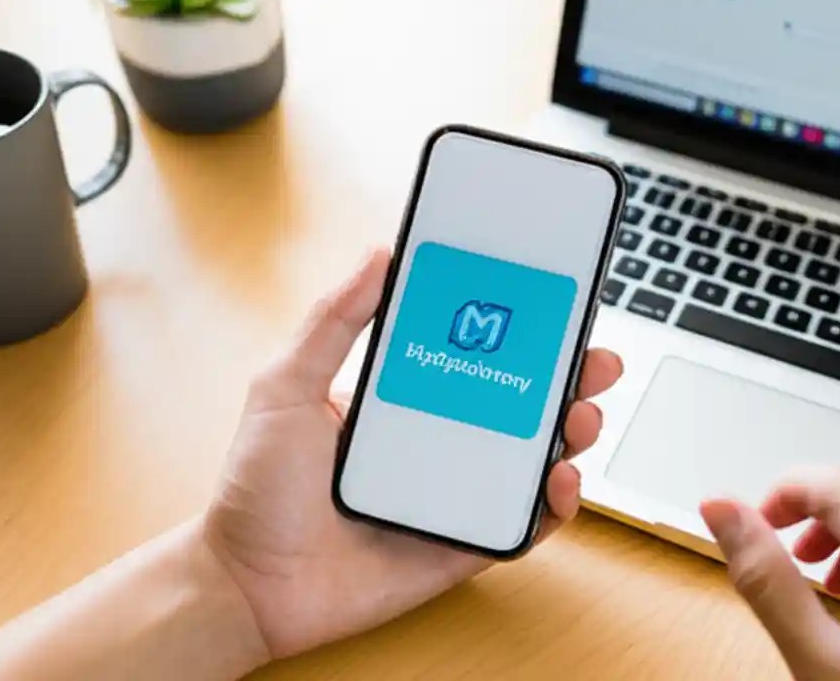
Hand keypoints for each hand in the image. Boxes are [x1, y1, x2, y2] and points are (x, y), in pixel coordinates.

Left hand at [202, 248, 623, 659]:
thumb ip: (333, 322)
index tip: (553, 305)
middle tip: (594, 361)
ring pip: (533, 460)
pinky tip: (560, 482)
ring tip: (582, 417)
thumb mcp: (285, 386)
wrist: (245, 585)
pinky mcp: (462, 545)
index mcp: (404, 400)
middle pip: (521, 404)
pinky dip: (554, 505)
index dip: (521, 332)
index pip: (477, 355)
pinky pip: (522, 524)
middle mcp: (437, 443)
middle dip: (568, 379)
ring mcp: (454, 495)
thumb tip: (379, 255)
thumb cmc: (256, 489)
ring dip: (571, 434)